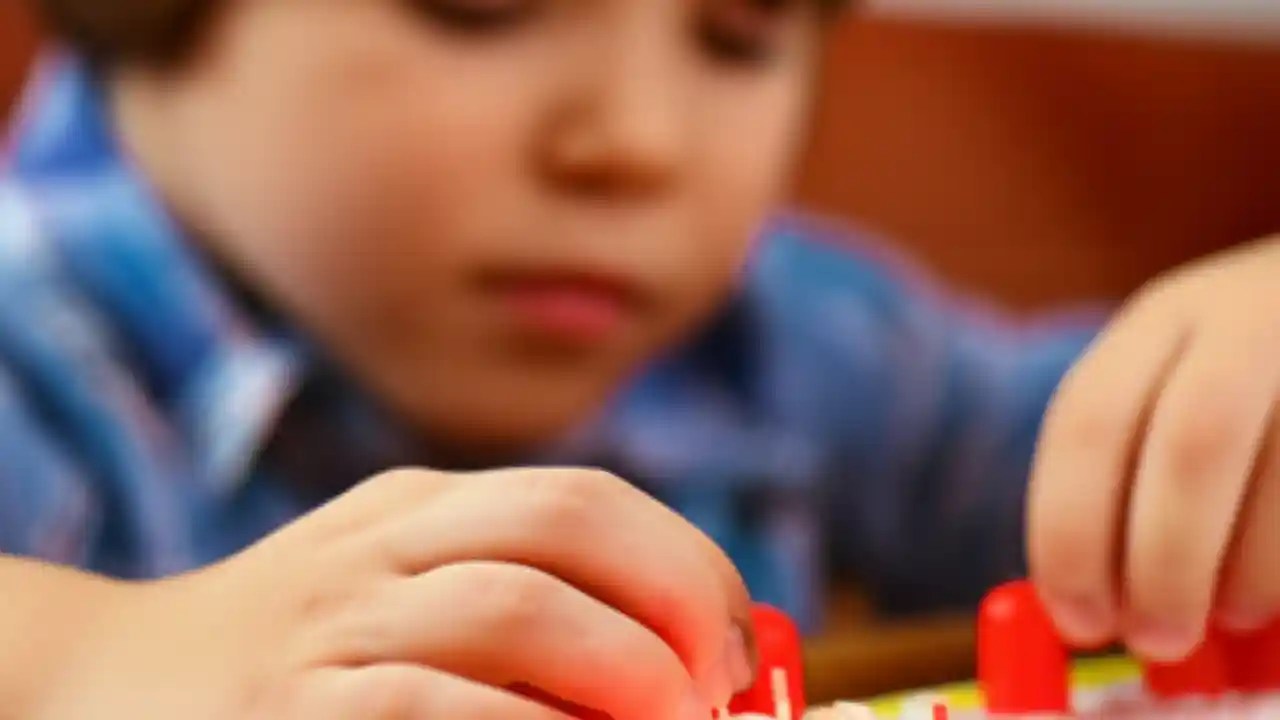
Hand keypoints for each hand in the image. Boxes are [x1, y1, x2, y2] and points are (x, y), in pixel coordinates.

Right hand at [37, 468, 754, 719]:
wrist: (106, 687)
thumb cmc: (291, 661)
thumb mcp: (393, 600)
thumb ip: (516, 611)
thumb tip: (679, 670)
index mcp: (416, 509)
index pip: (585, 500)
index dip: (685, 562)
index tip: (737, 639)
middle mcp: (380, 546)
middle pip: (564, 523)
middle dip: (673, 596)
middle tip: (717, 683)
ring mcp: (332, 623)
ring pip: (513, 604)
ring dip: (623, 667)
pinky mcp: (296, 710)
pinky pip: (436, 706)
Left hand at [1029, 237, 1279, 660]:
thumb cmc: (1246, 381)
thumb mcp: (1172, 390)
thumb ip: (1122, 478)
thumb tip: (1078, 612)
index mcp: (1164, 319)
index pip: (1089, 420)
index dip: (1072, 532)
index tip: (1077, 619)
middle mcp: (1247, 321)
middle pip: (1193, 444)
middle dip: (1164, 562)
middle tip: (1155, 640)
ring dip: (1247, 575)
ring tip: (1230, 614)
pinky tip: (1275, 591)